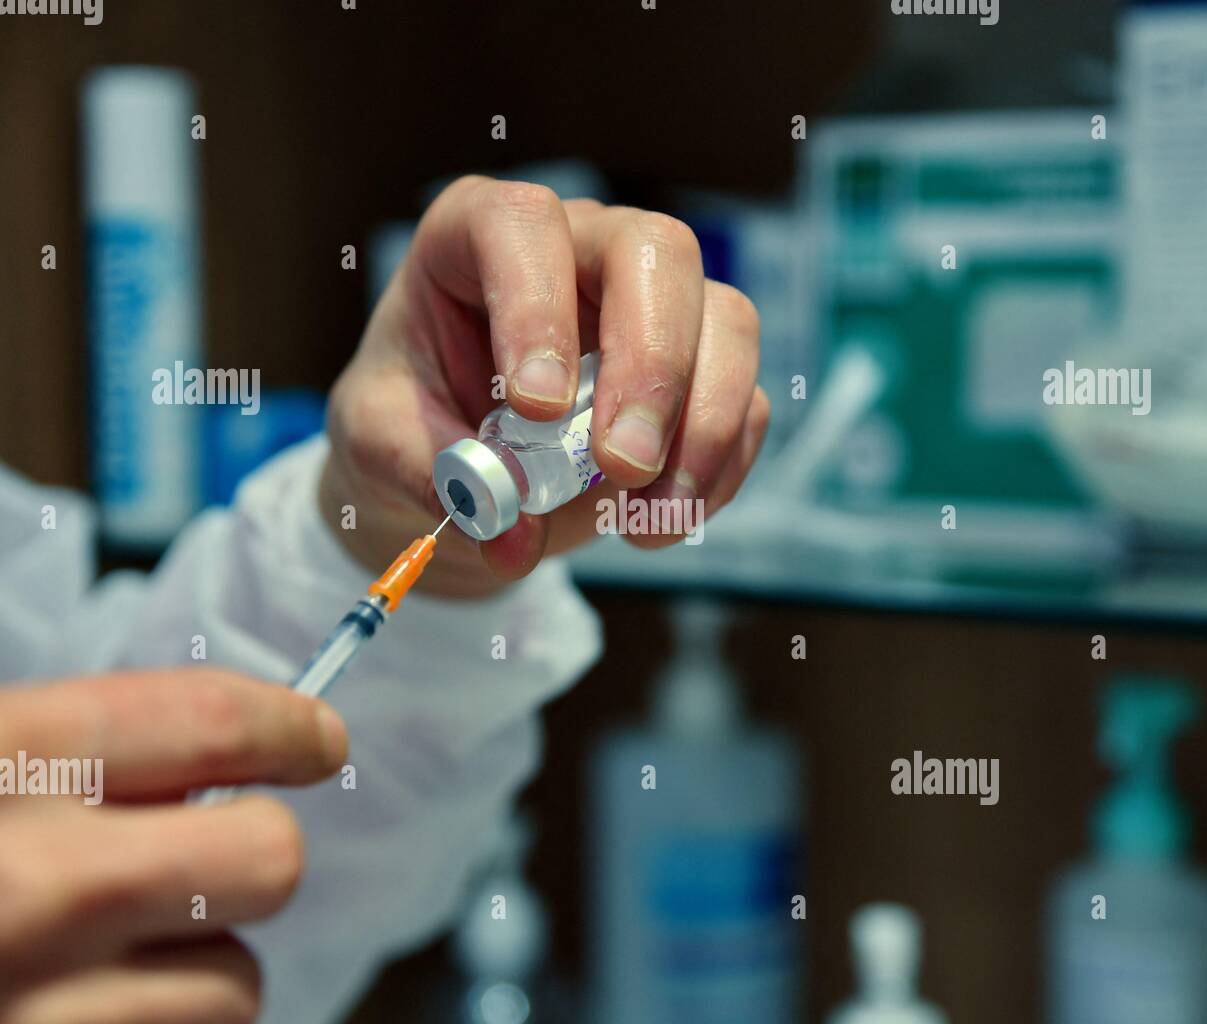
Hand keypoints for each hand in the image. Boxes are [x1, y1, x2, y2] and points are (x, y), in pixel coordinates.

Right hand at [0, 670, 347, 1023]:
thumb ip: (86, 753)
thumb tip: (234, 756)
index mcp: (5, 763)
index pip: (213, 723)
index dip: (290, 728)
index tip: (318, 739)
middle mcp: (30, 887)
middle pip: (270, 858)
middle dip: (256, 848)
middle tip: (206, 848)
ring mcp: (38, 1012)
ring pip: (236, 986)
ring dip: (200, 960)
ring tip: (111, 944)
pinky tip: (82, 1004)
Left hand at [321, 176, 767, 598]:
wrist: (455, 467)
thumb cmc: (409, 427)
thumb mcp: (382, 448)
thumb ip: (436, 481)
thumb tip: (514, 535)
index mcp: (479, 238)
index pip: (523, 226)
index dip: (536, 307)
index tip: (534, 407)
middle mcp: (579, 249)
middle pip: (655, 251)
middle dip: (650, 366)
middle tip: (621, 465)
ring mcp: (651, 301)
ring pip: (724, 319)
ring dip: (702, 428)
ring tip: (649, 518)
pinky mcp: (699, 364)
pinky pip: (745, 397)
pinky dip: (720, 467)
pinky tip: (667, 519)